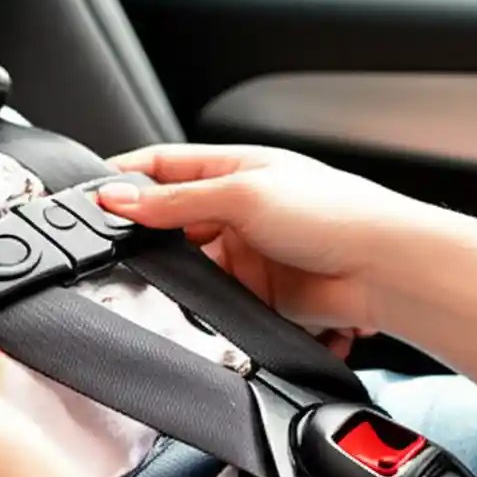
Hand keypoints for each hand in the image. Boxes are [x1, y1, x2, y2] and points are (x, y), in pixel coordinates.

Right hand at [101, 144, 443, 332]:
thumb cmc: (337, 214)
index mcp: (235, 168)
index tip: (90, 200)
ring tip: (171, 285)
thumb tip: (118, 200)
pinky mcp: (257, 296)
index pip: (163, 167)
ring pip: (190, 269)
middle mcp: (238, 210)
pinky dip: (206, 309)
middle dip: (150, 239)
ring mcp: (247, 255)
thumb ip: (175, 202)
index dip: (125, 180)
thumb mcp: (244, 193)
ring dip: (180, 279)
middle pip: (171, 223)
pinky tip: (201, 309)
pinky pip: (216, 304)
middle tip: (123, 252)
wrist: (385, 271)